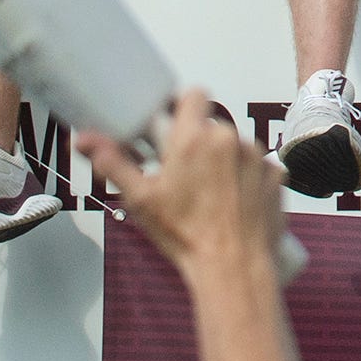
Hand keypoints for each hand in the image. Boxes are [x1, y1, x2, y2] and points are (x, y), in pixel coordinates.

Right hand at [77, 88, 284, 278]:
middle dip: (200, 143)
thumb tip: (84, 139)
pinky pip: (259, 166)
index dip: (183, 106)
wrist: (232, 266)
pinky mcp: (276, 175)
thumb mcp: (140, 199)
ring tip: (211, 194)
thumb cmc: (185, 234)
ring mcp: (256, 155)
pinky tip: (235, 202)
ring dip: (224, 161)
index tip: (173, 125)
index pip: (193, 94)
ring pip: (235, 146)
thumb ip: (113, 162)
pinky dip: (248, 179)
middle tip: (185, 173)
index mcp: (194, 137)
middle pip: (212, 126)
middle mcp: (229, 138)